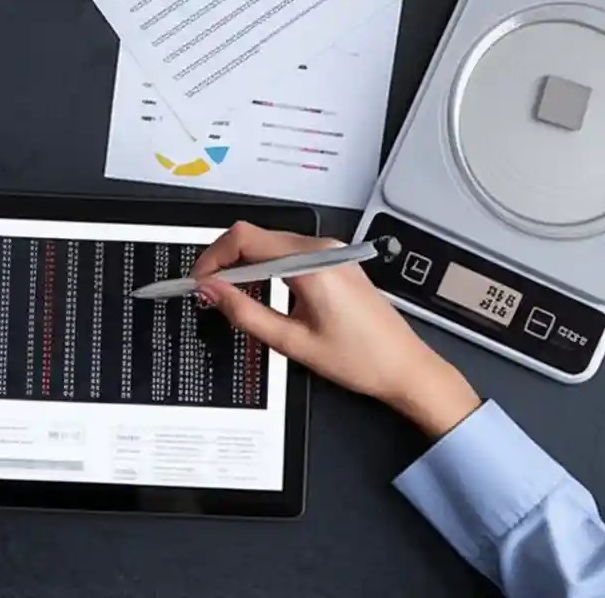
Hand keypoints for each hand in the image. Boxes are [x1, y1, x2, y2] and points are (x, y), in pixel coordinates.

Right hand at [192, 223, 480, 436]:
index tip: (199, 282)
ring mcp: (331, 252)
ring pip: (269, 244)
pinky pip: (288, 253)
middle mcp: (322, 249)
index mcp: (311, 264)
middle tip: (208, 294)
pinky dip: (266, 269)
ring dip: (245, 266)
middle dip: (225, 262)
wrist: (405, 368)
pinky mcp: (334, 261)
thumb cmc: (360, 359)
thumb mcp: (291, 342)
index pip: (244, 239)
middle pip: (254, 237)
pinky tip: (260, 295)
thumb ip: (245, 312)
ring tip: (231, 299)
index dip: (213, 258)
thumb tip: (212, 290)